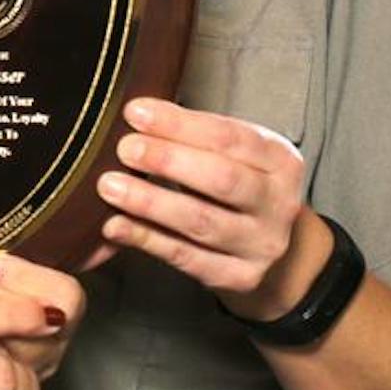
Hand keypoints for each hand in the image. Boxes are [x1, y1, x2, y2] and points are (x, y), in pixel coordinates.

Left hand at [93, 98, 332, 320]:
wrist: (264, 241)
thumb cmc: (237, 183)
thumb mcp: (230, 152)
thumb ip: (189, 135)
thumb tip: (134, 115)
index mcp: (280, 161)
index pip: (229, 137)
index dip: (179, 124)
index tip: (136, 113)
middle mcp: (278, 204)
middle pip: (222, 180)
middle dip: (168, 161)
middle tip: (126, 149)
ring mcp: (260, 244)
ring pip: (201, 221)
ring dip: (150, 202)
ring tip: (110, 185)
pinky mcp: (238, 276)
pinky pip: (185, 256)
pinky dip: (145, 239)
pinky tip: (116, 224)